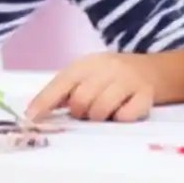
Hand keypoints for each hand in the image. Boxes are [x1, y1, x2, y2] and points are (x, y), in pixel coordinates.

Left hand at [26, 53, 155, 122]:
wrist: (153, 70)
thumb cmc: (111, 76)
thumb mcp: (88, 75)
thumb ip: (64, 90)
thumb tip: (34, 112)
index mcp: (88, 63)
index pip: (62, 82)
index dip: (45, 101)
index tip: (31, 118)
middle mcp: (108, 68)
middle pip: (81, 100)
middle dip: (79, 112)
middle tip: (86, 111)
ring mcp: (128, 81)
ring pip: (101, 110)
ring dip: (99, 117)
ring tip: (104, 111)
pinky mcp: (146, 95)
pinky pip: (125, 117)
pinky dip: (120, 118)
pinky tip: (122, 111)